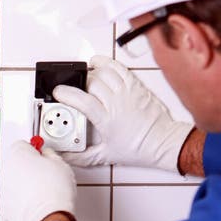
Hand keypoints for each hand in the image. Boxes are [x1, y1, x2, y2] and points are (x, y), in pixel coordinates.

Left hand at [0, 140, 77, 220]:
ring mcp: (2, 190)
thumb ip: (49, 155)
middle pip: (15, 164)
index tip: (42, 157)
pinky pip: (12, 200)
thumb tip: (47, 155)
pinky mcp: (4, 208)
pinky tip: (35, 203)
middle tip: (45, 176)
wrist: (49, 218)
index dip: (35, 151)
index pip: (22, 145)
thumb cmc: (55, 191)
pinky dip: (20, 201)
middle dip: (28, 168)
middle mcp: (5, 170)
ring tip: (42, 191)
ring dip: (23, 185)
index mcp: (17, 154)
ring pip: (12, 182)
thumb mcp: (60, 163)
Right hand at [53, 55, 192, 172]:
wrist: (162, 142)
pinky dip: (106, 63)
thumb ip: (82, 157)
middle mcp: (117, 103)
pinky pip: (119, 67)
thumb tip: (65, 156)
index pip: (83, 101)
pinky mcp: (136, 85)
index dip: (67, 94)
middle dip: (78, 84)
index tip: (58, 93)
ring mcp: (127, 92)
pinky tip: (99, 64)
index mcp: (107, 120)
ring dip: (91, 72)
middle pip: (91, 83)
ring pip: (104, 72)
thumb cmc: (139, 148)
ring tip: (84, 78)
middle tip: (73, 90)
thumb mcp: (106, 156)